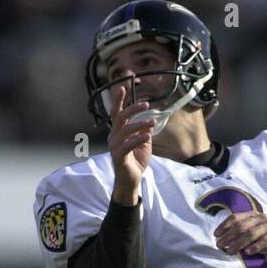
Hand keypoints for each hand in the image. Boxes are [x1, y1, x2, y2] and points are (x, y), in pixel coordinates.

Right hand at [108, 84, 153, 204]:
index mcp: (118, 133)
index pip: (117, 114)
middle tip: (146, 104)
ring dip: (140, 124)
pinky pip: (128, 145)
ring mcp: (115, 147)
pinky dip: (138, 139)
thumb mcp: (144, 143)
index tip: (122, 87)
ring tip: (152, 123)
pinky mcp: (119, 157)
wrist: (131, 181)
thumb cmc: (136, 161)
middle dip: (132, 109)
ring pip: (125, 130)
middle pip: (120, 118)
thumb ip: (145, 131)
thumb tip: (149, 121)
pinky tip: (147, 135)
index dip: (118, 101)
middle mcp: (114, 138)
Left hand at [214, 210, 266, 257]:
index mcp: (254, 215)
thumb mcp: (254, 237)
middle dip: (229, 236)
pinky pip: (265, 240)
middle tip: (220, 245)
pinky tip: (248, 252)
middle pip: (242, 225)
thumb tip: (225, 246)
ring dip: (239, 243)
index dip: (224, 225)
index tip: (216, 235)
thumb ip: (242, 238)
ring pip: (251, 233)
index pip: (236, 217)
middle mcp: (261, 218)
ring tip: (230, 251)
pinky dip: (256, 246)